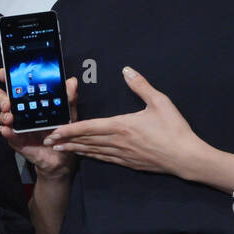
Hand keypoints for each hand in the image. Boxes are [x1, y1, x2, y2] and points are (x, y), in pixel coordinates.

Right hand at [0, 68, 78, 181]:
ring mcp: (16, 126)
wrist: (62, 155)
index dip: (5, 77)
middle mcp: (20, 111)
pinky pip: (8, 135)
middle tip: (7, 102)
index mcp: (29, 101)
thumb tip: (71, 82)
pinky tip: (7, 130)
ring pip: (2, 116)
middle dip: (0, 98)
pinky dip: (6, 132)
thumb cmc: (61, 131)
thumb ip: (69, 97)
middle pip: (0, 98)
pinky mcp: (17, 140)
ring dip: (3, 115)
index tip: (1, 73)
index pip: (13, 86)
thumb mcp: (68, 112)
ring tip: (10, 117)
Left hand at [41, 66, 203, 176]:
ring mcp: (122, 154)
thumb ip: (141, 86)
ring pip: (92, 151)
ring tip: (59, 149)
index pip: (88, 127)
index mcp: (122, 126)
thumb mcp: (160, 102)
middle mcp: (117, 142)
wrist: (186, 158)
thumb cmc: (174, 129)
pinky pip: (104, 158)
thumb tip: (127, 70)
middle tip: (47, 141)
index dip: (69, 130)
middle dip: (65, 141)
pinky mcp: (129, 162)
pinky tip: (84, 155)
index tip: (54, 131)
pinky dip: (91, 156)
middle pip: (85, 141)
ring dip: (74, 149)